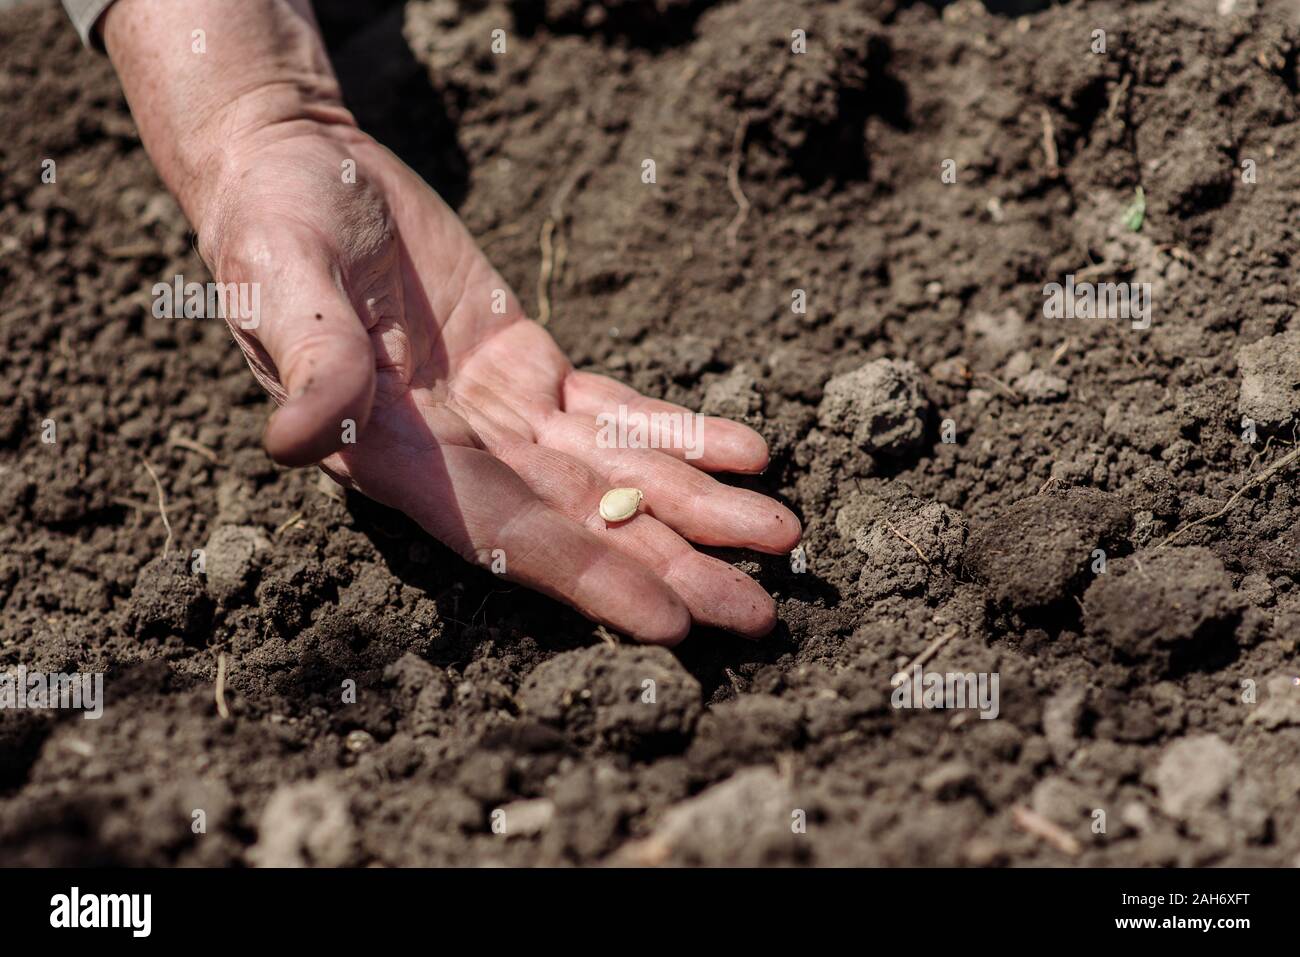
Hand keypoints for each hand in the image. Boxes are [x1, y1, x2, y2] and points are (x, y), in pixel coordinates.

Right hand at [200, 123, 801, 643]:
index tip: (672, 622)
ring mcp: (501, 415)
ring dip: (698, 509)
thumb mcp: (278, 276)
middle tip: (759, 612)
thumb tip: (297, 440)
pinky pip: (617, 410)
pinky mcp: (530, 366)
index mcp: (396, 455)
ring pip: (615, 475)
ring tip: (780, 535)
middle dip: (670, 568)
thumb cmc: (271, 222)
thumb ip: (307, 357)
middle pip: (581, 525)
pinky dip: (682, 433)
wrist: (302, 167)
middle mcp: (457, 455)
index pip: (505, 537)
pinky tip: (748, 454)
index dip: (589, 579)